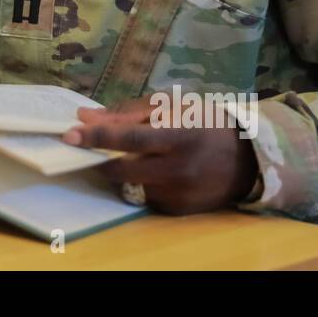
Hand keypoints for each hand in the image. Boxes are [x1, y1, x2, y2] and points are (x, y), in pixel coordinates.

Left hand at [62, 100, 258, 213]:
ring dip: (121, 170)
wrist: (248, 160)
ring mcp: (179, 193)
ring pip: (129, 184)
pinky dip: (141, 183)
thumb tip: (87, 117)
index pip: (130, 137)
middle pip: (122, 168)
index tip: (69, 134)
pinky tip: (155, 172)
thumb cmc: (206, 124)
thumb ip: (129, 111)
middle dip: (98, 158)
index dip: (98, 137)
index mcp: (180, 134)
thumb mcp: (174, 106)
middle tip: (83, 146)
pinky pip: (145, 196)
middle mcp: (179, 168)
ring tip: (133, 155)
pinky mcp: (178, 210)